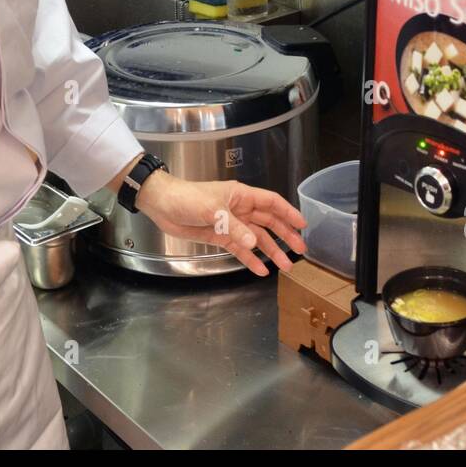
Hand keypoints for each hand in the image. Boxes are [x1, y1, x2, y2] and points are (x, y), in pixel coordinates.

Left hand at [134, 170, 307, 275]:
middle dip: (285, 236)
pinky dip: (250, 259)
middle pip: (268, 223)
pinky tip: (260, 270)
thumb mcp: (212, 210)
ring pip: (256, 239)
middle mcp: (239, 210)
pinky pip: (239, 249)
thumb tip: (255, 243)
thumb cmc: (188, 198)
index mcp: (241, 196)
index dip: (288, 213)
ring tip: (286, 266)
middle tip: (300, 250)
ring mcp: (231, 225)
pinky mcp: (220, 237)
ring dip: (270, 251)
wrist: (163, 205)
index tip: (303, 224)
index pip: (271, 203)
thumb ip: (234, 227)